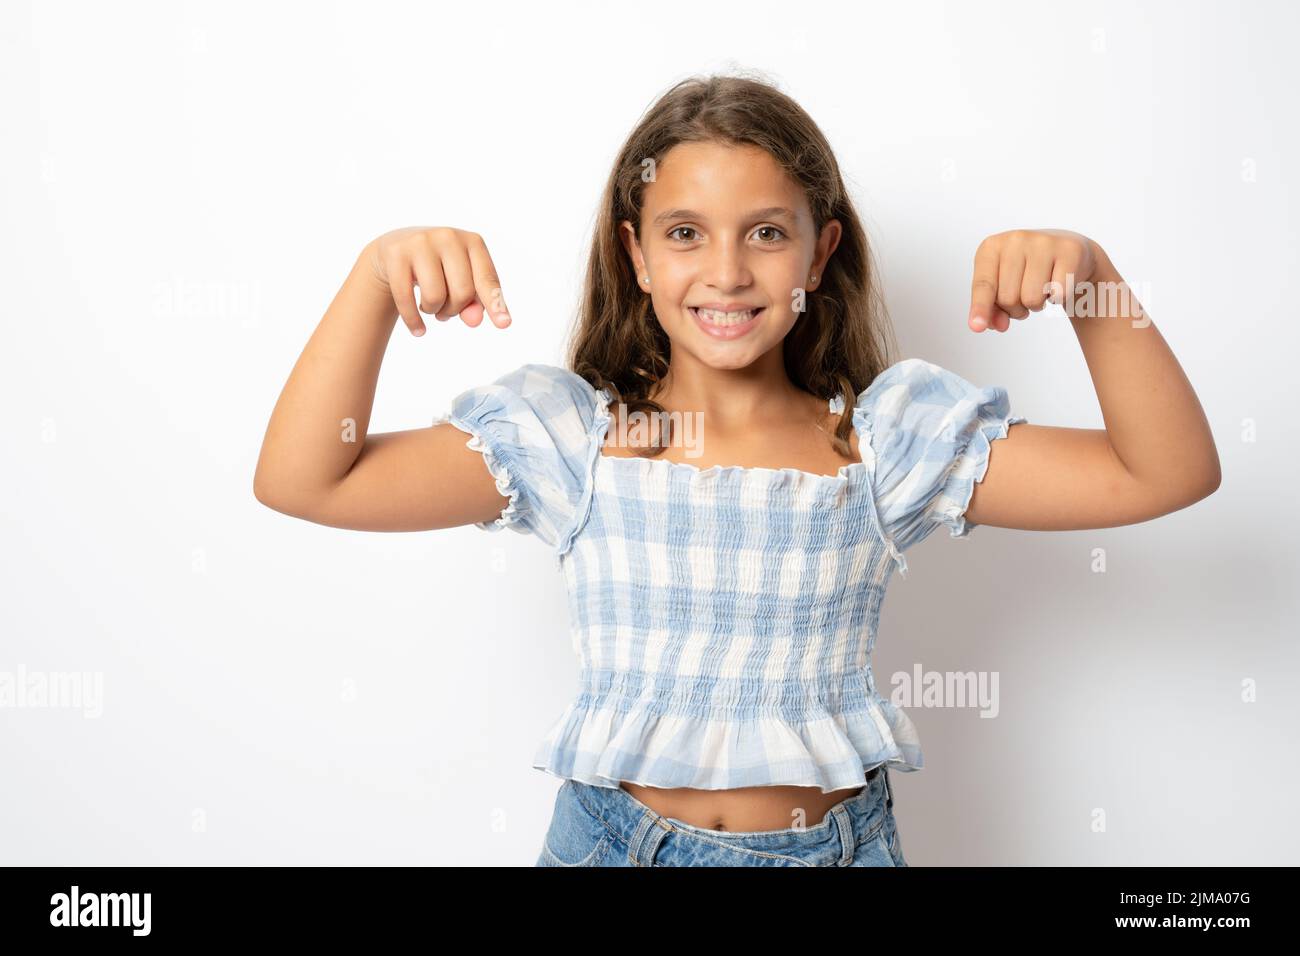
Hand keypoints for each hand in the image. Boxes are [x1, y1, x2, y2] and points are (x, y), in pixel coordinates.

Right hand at [365, 226, 510, 335]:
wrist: (397, 248)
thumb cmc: (439, 268)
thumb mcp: (461, 281)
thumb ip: (474, 302)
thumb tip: (474, 320)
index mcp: (473, 242)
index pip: (487, 279)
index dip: (495, 304)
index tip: (504, 324)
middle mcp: (448, 237)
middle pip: (462, 292)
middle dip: (455, 310)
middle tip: (447, 309)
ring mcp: (420, 242)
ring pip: (435, 296)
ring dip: (434, 311)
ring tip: (431, 306)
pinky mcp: (396, 254)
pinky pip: (406, 298)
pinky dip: (414, 321)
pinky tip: (418, 330)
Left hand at [968, 229, 1099, 332]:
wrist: (1066, 253)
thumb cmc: (1026, 272)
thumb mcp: (1001, 286)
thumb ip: (992, 310)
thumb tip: (999, 325)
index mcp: (991, 247)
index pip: (984, 285)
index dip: (980, 308)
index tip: (977, 327)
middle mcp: (1015, 239)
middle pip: (1008, 298)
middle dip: (1015, 309)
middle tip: (1024, 294)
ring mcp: (1044, 242)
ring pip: (1032, 299)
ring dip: (1036, 305)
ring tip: (1041, 288)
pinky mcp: (1070, 250)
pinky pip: (1058, 294)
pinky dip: (1059, 298)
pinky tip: (1058, 282)